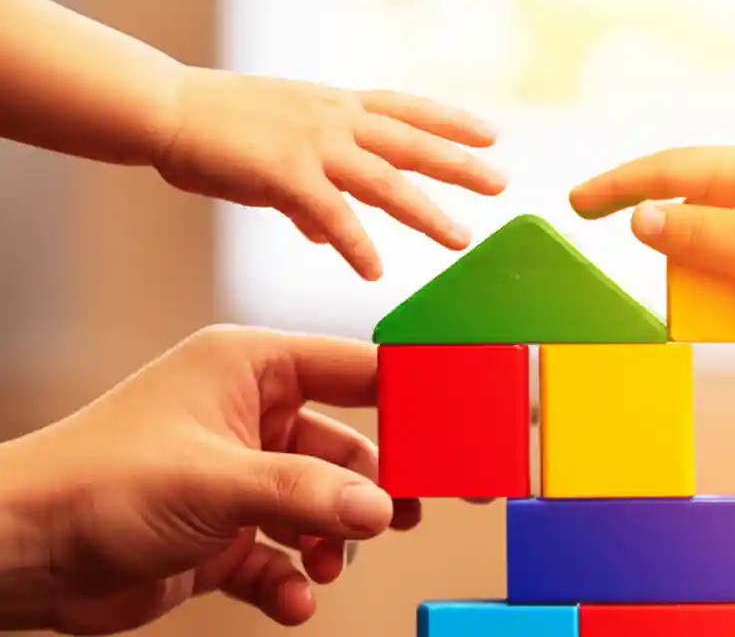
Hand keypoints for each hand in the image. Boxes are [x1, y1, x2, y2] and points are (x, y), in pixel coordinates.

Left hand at [0, 326, 418, 633]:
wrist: (22, 555)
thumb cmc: (98, 482)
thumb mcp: (216, 479)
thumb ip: (306, 494)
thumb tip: (382, 509)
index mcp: (250, 369)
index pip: (354, 369)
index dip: (411, 394)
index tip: (458, 425)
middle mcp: (249, 416)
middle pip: (347, 446)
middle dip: (375, 486)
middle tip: (409, 513)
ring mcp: (239, 475)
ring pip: (321, 503)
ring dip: (334, 537)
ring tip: (333, 559)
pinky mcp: (224, 531)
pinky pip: (285, 552)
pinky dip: (296, 576)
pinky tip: (294, 597)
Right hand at [155, 67, 504, 279]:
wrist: (163, 109)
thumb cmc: (216, 130)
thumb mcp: (278, 150)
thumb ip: (311, 194)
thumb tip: (331, 234)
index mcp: (335, 107)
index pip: (406, 108)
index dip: (450, 120)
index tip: (489, 133)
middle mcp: (333, 120)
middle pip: (412, 142)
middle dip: (459, 163)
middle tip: (501, 183)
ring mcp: (312, 144)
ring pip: (386, 180)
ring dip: (426, 212)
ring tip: (460, 239)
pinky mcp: (284, 173)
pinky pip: (332, 215)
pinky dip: (357, 244)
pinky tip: (376, 270)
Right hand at [570, 146, 734, 338]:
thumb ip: (691, 233)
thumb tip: (642, 219)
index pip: (667, 169)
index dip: (618, 186)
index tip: (578, 203)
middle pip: (688, 200)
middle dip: (656, 227)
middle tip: (624, 251)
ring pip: (714, 238)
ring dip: (694, 266)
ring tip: (690, 300)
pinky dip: (727, 284)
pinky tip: (731, 310)